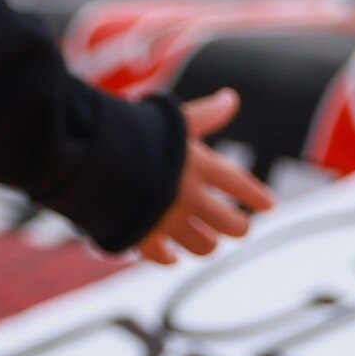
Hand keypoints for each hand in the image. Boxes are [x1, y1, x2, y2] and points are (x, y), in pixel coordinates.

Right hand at [130, 91, 279, 264]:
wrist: (85, 159)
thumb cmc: (129, 131)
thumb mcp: (171, 118)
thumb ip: (204, 114)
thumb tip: (231, 98)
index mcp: (200, 166)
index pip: (240, 185)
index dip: (256, 195)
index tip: (269, 205)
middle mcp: (189, 197)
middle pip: (229, 223)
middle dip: (237, 226)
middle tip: (239, 226)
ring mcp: (166, 221)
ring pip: (202, 246)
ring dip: (207, 244)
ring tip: (208, 240)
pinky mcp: (140, 237)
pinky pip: (162, 257)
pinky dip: (169, 258)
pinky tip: (172, 256)